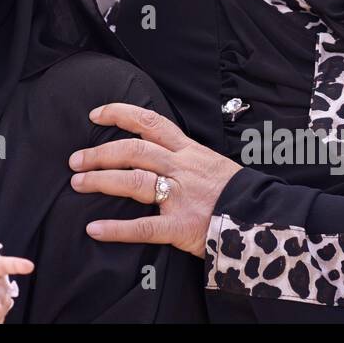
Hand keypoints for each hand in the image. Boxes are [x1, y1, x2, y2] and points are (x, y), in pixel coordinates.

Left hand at [69, 102, 240, 258]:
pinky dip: (116, 228)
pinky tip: (95, 229)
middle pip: (133, 150)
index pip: (150, 122)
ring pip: (134, 181)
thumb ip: (185, 158)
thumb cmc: (238, 194)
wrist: (268, 220)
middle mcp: (182, 168)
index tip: (95, 114)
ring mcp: (181, 197)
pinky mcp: (181, 227)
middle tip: (75, 159)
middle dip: (100, 153)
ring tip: (77, 184)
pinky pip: (143, 227)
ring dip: (100, 180)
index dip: (119, 113)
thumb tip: (158, 153)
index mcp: (189, 151)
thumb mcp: (214, 163)